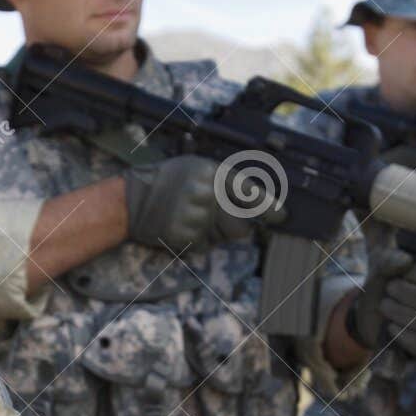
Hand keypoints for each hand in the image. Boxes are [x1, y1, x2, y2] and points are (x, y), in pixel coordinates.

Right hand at [123, 155, 256, 250]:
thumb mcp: (198, 169)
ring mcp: (194, 218)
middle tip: (222, 218)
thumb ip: (227, 183)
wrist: (133, 199)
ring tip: (196, 217)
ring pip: (223, 238)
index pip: (250, 193)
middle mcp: (206, 195)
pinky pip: (204, 246)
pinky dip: (198, 240)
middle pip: (242, 226)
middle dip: (238, 226)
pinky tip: (184, 226)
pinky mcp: (184, 236)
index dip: (269, 207)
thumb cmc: (169, 180)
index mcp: (211, 173)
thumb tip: (262, 203)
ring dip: (216, 233)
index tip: (282, 216)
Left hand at [347, 248, 415, 361]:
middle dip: (411, 296)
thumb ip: (389, 259)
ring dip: (407, 316)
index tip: (402, 274)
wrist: (371, 315)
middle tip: (389, 289)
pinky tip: (391, 327)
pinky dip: (408, 338)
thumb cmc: (385, 285)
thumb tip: (406, 261)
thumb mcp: (381, 268)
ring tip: (386, 306)